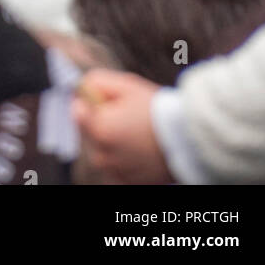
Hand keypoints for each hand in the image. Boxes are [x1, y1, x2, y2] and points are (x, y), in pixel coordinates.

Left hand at [72, 69, 171, 184]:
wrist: (187, 141)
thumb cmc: (157, 111)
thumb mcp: (126, 85)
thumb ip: (97, 82)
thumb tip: (82, 88)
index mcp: (99, 130)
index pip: (77, 111)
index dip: (90, 101)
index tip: (106, 99)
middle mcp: (102, 155)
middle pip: (91, 131)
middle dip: (104, 120)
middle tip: (130, 115)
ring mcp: (115, 171)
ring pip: (105, 148)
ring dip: (114, 139)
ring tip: (139, 132)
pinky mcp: (128, 182)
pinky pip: (117, 164)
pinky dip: (125, 156)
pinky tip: (141, 147)